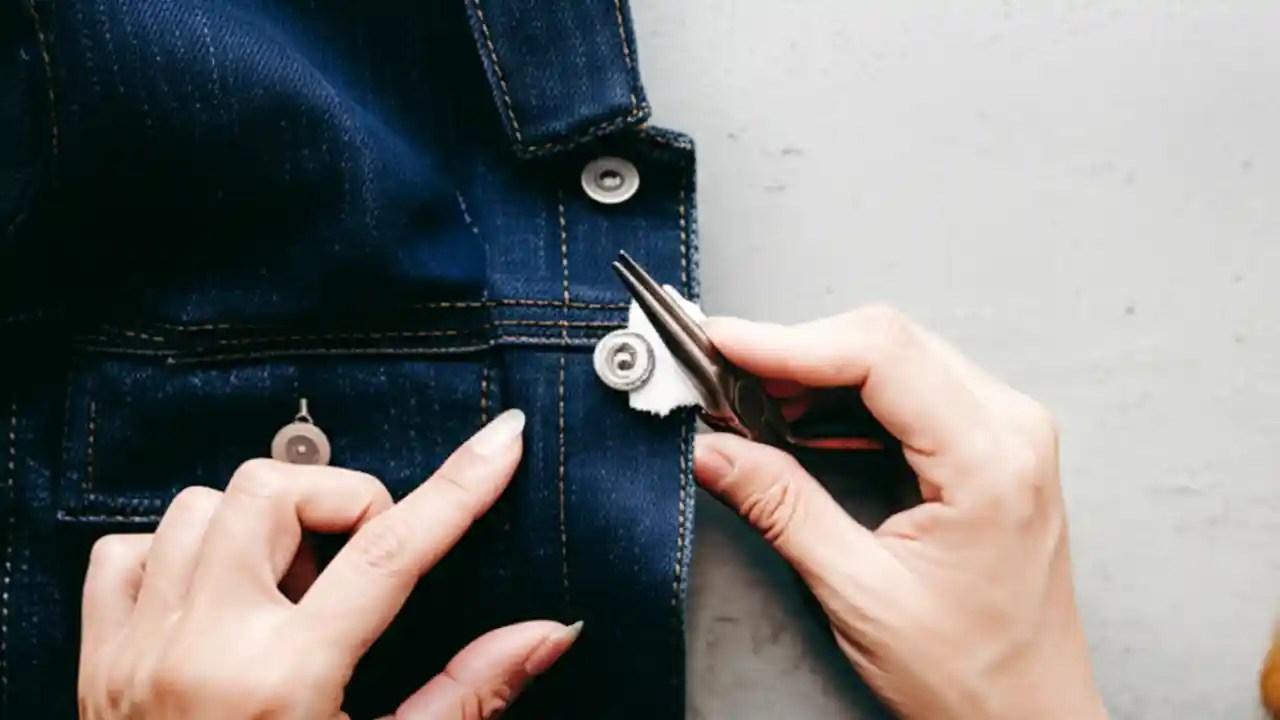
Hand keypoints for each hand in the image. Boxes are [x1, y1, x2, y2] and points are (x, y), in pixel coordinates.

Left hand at [78, 409, 579, 719]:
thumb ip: (470, 692)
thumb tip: (549, 632)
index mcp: (286, 682)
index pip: (390, 551)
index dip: (458, 487)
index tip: (501, 441)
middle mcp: (202, 650)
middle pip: (273, 491)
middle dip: (337, 503)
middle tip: (360, 561)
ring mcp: (139, 650)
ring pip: (198, 507)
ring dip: (257, 527)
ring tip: (290, 588)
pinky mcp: (98, 661)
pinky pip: (125, 553)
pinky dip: (177, 554)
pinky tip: (217, 598)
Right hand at [694, 308, 1106, 719]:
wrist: (1030, 716)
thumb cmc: (975, 673)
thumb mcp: (861, 593)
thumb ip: (783, 508)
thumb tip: (717, 450)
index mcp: (990, 459)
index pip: (881, 355)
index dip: (790, 340)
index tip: (725, 344)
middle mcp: (1010, 429)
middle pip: (886, 342)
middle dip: (795, 350)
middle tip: (723, 375)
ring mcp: (1005, 432)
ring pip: (896, 356)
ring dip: (816, 370)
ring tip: (750, 399)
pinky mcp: (988, 445)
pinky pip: (910, 388)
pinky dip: (845, 394)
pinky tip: (800, 415)